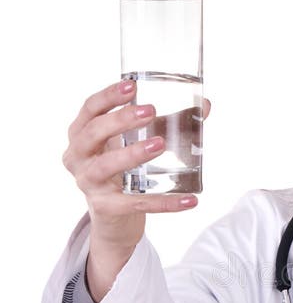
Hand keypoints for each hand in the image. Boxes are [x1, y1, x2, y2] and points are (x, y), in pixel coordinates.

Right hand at [62, 79, 210, 301]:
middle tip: (150, 111)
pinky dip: (164, 202)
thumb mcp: (135, 142)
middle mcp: (77, 156)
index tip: (132, 86)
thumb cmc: (122, 168)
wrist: (112, 216)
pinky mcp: (105, 207)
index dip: (108, 96)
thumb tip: (205, 105)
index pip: (90, 108)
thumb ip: (166, 122)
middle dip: (120, 120)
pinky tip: (189, 200)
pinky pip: (136, 203)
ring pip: (106, 165)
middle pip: (93, 132)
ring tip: (160, 144)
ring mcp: (88, 182)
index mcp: (82, 133)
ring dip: (132, 153)